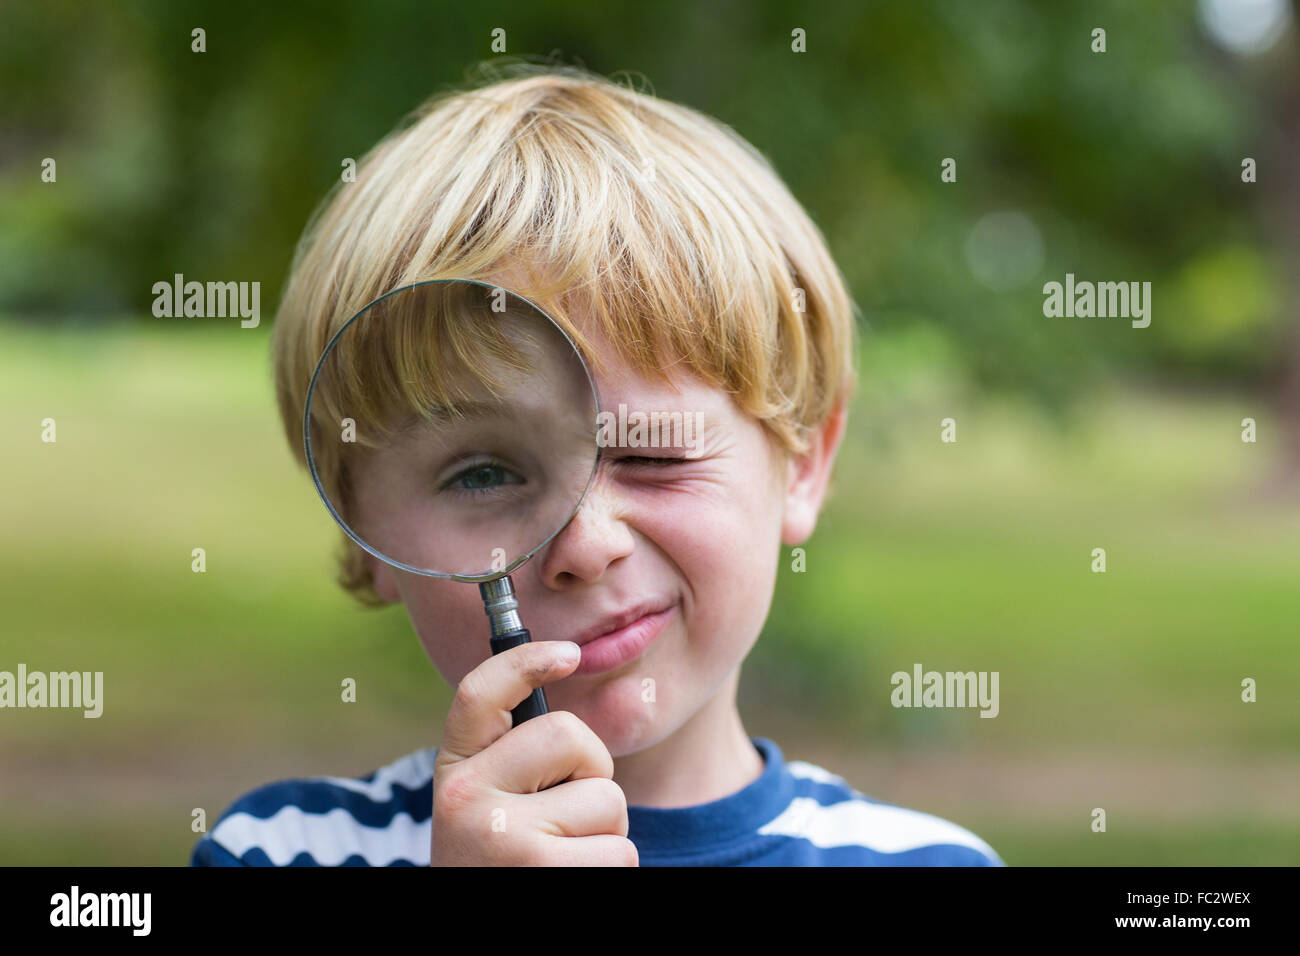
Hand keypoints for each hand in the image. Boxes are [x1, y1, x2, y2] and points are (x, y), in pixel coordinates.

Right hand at [429, 639, 637, 865]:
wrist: (479, 939)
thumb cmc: (503, 865)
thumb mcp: (490, 805)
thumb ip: (516, 756)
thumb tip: (566, 662)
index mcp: (454, 771)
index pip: (478, 693)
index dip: (525, 661)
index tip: (568, 653)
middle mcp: (466, 798)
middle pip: (570, 736)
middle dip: (591, 771)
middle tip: (567, 815)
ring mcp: (502, 836)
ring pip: (606, 798)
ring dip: (605, 833)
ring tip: (563, 861)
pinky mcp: (542, 872)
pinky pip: (620, 849)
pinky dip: (611, 868)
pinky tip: (572, 881)